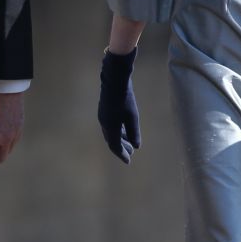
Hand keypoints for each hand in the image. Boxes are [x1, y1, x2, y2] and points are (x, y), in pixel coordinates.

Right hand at [98, 48, 140, 163]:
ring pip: (111, 133)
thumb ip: (134, 132)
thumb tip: (136, 145)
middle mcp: (104, 124)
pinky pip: (110, 126)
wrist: (114, 80)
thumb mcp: (133, 117)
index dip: (122, 155)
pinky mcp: (104, 110)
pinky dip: (118, 131)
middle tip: (130, 153)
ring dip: (120, 139)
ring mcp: (103, 116)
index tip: (128, 161)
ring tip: (129, 143)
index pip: (115, 146)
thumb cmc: (126, 99)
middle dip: (122, 148)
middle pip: (112, 140)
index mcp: (110, 127)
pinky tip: (124, 130)